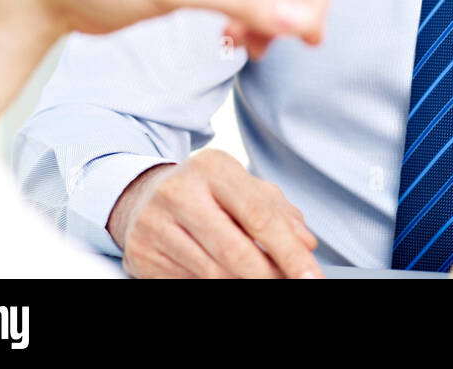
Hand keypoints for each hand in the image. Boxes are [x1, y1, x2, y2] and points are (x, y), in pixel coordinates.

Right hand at [109, 149, 322, 277]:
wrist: (141, 197)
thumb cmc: (205, 192)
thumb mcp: (242, 187)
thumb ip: (277, 212)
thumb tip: (306, 244)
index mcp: (214, 167)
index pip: (260, 216)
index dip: (290, 252)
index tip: (311, 275)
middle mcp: (180, 192)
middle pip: (236, 251)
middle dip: (270, 276)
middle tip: (291, 284)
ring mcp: (155, 225)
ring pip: (213, 273)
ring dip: (245, 284)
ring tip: (265, 279)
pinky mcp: (141, 256)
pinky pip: (189, 282)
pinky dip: (216, 285)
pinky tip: (231, 279)